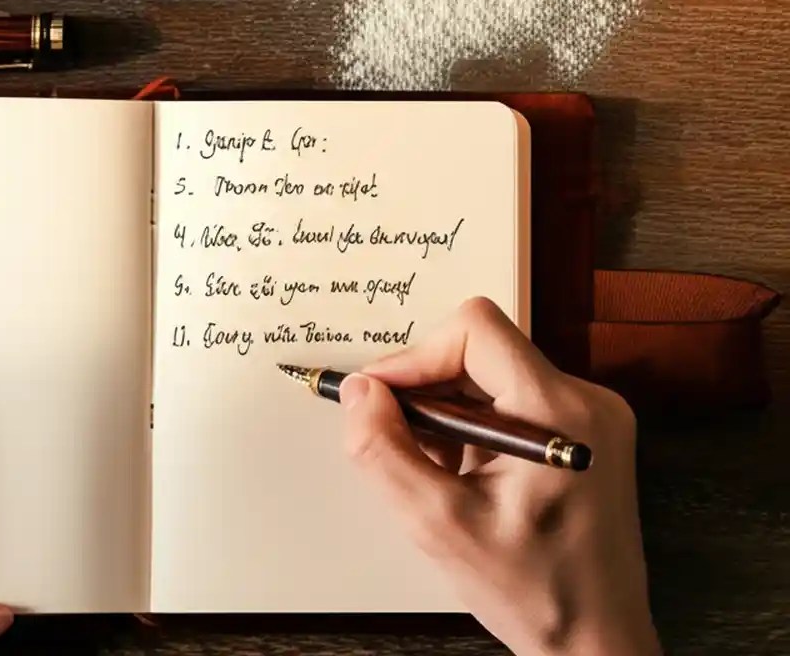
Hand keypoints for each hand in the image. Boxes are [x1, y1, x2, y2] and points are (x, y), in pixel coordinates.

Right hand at [341, 298, 659, 655]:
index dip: (414, 356)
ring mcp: (589, 417)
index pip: (475, 330)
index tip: (376, 398)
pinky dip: (470, 427)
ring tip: (428, 469)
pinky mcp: (581, 435)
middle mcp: (584, 400)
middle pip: (480, 350)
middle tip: (390, 437)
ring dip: (445, 411)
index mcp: (559, 411)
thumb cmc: (535, 592)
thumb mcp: (439, 525)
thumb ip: (385, 452)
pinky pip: (510, 402)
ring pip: (490, 375)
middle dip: (425, 388)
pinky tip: (458, 475)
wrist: (596, 641)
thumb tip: (358, 393)